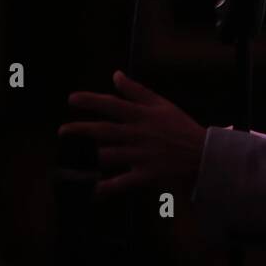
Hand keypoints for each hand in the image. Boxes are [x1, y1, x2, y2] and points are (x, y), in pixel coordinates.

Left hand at [58, 71, 206, 200]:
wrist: (203, 154)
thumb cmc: (181, 127)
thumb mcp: (161, 104)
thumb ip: (136, 91)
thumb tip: (115, 75)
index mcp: (142, 115)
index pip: (112, 105)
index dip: (90, 101)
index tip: (71, 99)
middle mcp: (138, 134)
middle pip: (104, 131)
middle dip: (80, 130)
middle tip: (62, 132)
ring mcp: (141, 155)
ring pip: (109, 155)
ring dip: (88, 157)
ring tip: (70, 158)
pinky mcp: (145, 174)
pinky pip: (122, 182)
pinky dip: (106, 188)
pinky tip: (92, 190)